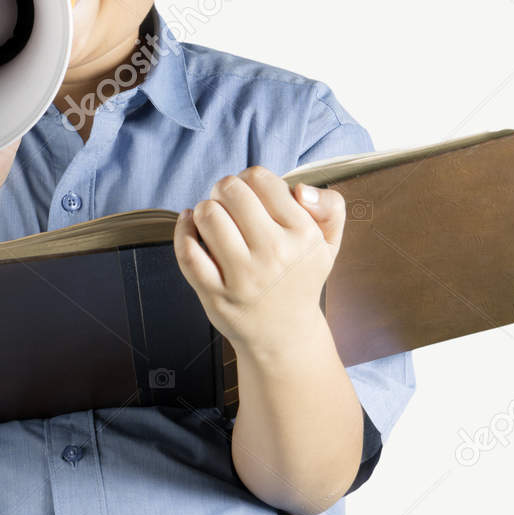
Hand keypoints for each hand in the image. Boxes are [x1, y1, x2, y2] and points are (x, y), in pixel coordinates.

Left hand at [174, 166, 346, 354]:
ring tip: (213, 218)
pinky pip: (188, 251)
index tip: (251, 193)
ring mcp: (243, 277)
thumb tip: (300, 190)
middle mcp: (274, 254)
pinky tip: (189, 224)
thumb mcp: (329, 243)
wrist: (284, 336)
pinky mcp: (216, 295)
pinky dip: (183, 230)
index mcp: (303, 235)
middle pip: (231, 191)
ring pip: (208, 215)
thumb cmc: (300, 278)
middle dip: (224, 189)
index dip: (250, 178)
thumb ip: (330, 206)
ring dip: (204, 209)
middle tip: (228, 203)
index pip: (261, 179)